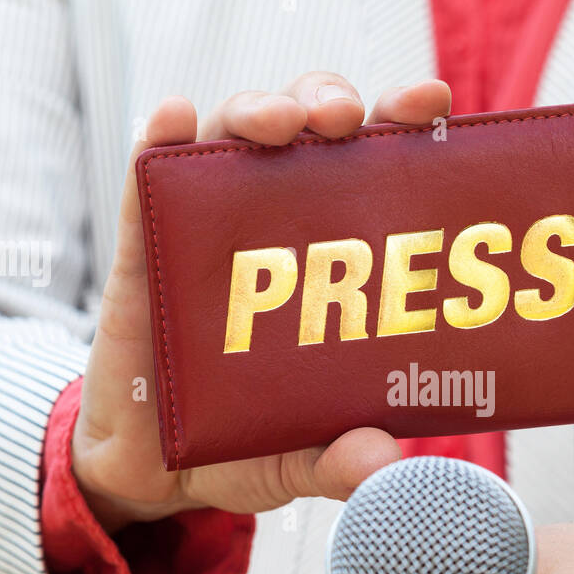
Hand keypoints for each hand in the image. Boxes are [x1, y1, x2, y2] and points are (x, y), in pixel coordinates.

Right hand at [72, 74, 452, 533]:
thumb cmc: (243, 444)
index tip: (430, 105)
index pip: (373, 173)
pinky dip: (158, 143)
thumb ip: (336, 463)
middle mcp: (274, 230)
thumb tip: (380, 462)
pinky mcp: (142, 253)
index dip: (402, 129)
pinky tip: (171, 117)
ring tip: (277, 122)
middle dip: (327, 103)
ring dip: (255, 111)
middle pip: (306, 134)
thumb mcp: (297, 460)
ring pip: (231, 140)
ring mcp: (207, 234)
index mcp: (332, 260)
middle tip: (345, 120)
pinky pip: (146, 184)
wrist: (152, 470)